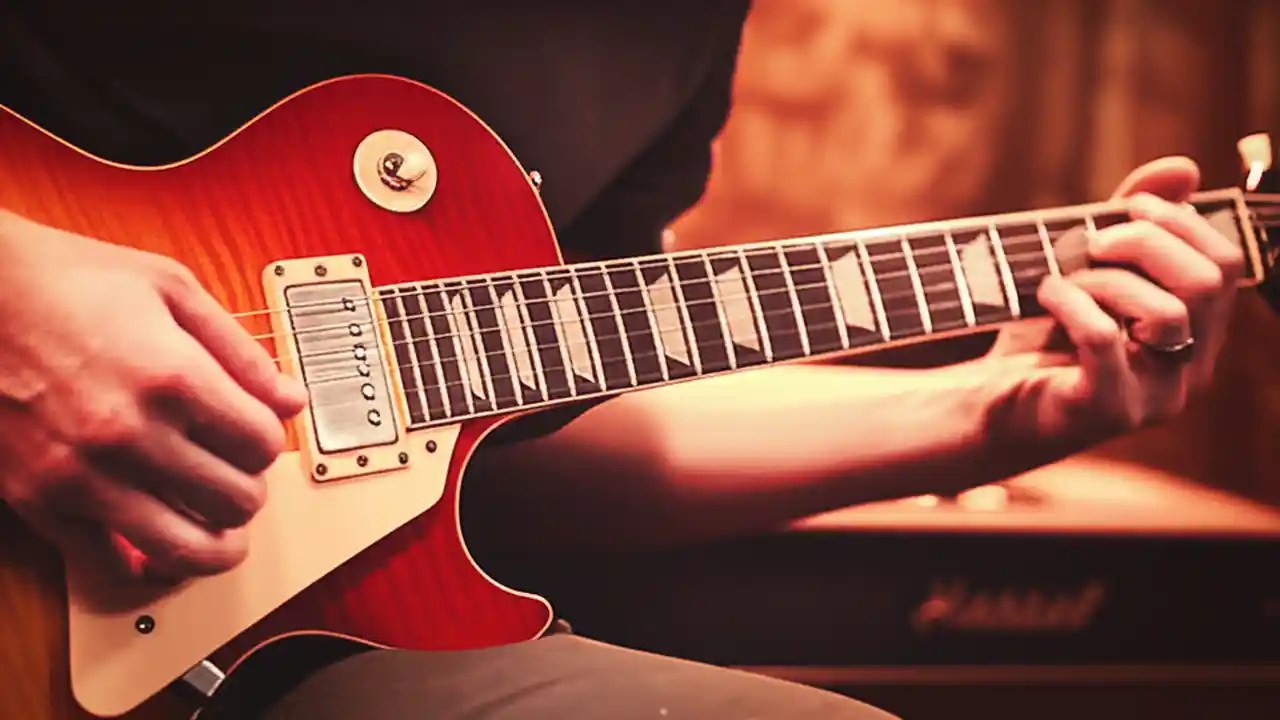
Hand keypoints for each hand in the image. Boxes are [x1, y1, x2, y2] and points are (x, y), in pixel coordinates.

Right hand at [0, 211, 306, 578]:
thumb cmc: (65, 279)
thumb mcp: (168, 288)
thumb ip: (240, 349)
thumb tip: (291, 400)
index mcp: (173, 377)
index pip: (263, 445)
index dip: (268, 439)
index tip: (254, 430)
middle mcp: (131, 433)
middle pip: (236, 499)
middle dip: (247, 486)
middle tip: (234, 471)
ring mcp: (84, 474)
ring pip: (187, 548)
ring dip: (216, 539)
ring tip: (219, 524)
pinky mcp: (41, 500)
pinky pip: (110, 564)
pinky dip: (146, 563)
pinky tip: (159, 542)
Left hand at [985, 156, 1243, 448]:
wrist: (986, 404)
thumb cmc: (1042, 338)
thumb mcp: (1088, 272)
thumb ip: (1131, 225)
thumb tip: (1185, 168)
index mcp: (1197, 333)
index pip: (1227, 265)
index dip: (1182, 223)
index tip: (1130, 207)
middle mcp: (1188, 369)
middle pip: (1209, 284)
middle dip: (1149, 243)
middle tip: (1093, 240)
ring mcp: (1154, 397)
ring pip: (1167, 315)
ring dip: (1107, 279)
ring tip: (1063, 278)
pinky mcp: (1107, 410)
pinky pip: (1105, 341)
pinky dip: (1073, 303)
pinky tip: (1045, 295)